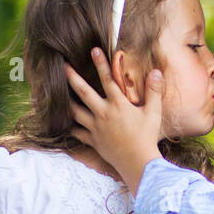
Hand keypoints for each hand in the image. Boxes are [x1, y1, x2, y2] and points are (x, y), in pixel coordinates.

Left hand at [64, 49, 163, 193]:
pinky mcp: (93, 140)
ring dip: (66, 101)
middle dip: (72, 77)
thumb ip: (154, 92)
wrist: (138, 163)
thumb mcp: (154, 113)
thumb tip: (156, 72)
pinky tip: (64, 123)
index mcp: (118, 104)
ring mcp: (96, 127)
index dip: (100, 63)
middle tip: (63, 66)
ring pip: (75, 111)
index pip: (107, 79)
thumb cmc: (147, 138)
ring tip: (57, 94)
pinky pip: (77, 132)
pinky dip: (70, 127)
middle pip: (83, 92)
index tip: (93, 50)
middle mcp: (103, 113)